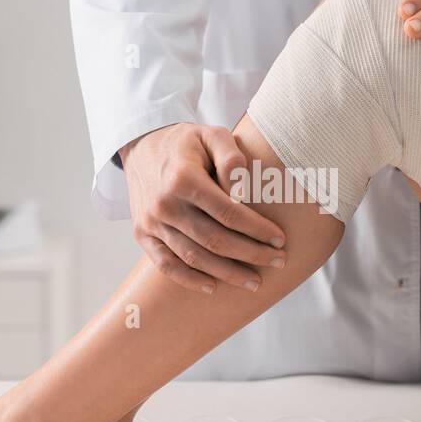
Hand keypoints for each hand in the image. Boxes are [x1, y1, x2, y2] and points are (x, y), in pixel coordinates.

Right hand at [120, 123, 286, 292]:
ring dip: (227, 273)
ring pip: (194, 257)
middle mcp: (164, 203)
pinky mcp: (142, 234)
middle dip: (251, 255)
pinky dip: (189, 280)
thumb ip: (231, 156)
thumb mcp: (211, 134)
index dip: (257, 230)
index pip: (228, 213)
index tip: (280, 240)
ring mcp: (151, 222)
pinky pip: (166, 265)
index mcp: (183, 178)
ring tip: (254, 281)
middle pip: (214, 240)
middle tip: (278, 262)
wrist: (141, 148)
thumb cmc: (186, 143)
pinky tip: (213, 287)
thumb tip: (241, 189)